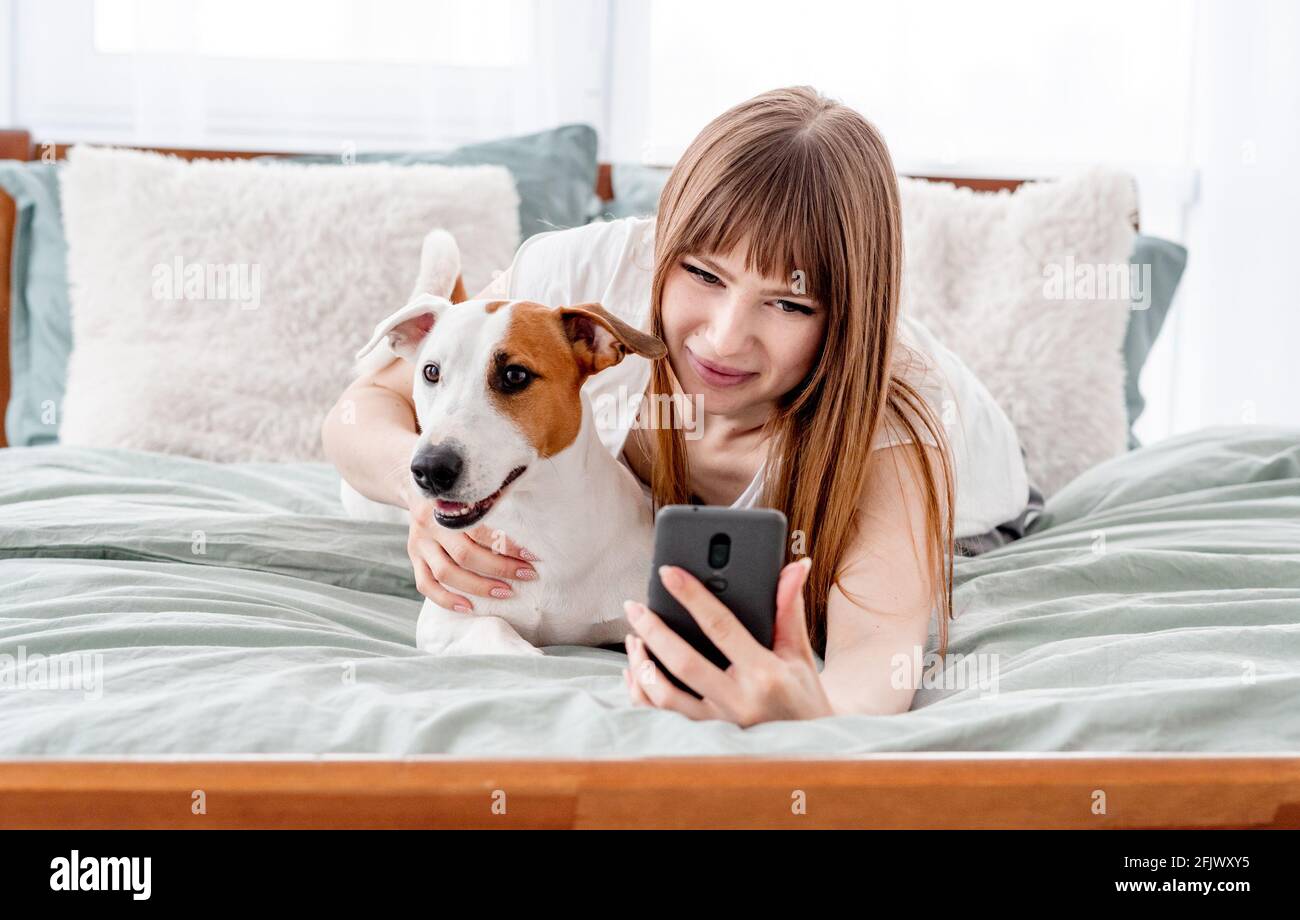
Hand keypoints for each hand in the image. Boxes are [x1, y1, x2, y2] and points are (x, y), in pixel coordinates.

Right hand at [401, 480, 538, 611]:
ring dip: (478, 587)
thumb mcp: (469, 490)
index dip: (507, 545)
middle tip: (526, 575)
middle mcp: (430, 525)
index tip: (532, 555)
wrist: (416, 486)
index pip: (480, 529)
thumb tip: (530, 521)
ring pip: (445, 573)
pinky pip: (425, 585)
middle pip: (465, 554)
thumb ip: (488, 502)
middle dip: (499, 568)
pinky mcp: (413, 557)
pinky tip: (468, 607)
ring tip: (506, 592)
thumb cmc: (456, 493)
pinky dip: (446, 599)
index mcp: (448, 506)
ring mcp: (419, 543)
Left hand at [622, 557, 832, 724]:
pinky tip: (635, 671)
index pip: (721, 627)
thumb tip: (794, 567)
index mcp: (764, 673)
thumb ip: (789, 608)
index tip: (668, 573)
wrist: (807, 746)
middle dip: (653, 630)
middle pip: (683, 662)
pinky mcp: (705, 737)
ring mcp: (719, 724)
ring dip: (642, 663)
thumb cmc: (802, 695)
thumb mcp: (799, 652)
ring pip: (665, 695)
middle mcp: (739, 701)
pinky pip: (662, 716)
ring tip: (633, 637)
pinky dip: (642, 692)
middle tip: (634, 606)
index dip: (692, 597)